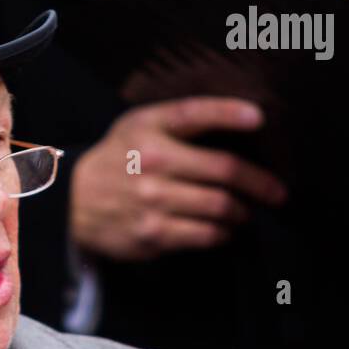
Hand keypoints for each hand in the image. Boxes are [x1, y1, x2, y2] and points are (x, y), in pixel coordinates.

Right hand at [69, 96, 286, 261]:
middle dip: (259, 184)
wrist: (73, 203)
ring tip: (247, 212)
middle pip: (223, 170)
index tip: (259, 119)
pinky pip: (203, 235)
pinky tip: (226, 230)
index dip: (231, 114)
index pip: (196, 114)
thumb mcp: (138, 125)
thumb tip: (239, 122)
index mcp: (150, 128)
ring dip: (243, 212)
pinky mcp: (152, 234)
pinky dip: (223, 233)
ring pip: (219, 206)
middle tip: (276, 192)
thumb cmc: (117, 160)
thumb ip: (180, 120)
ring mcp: (153, 201)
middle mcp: (153, 162)